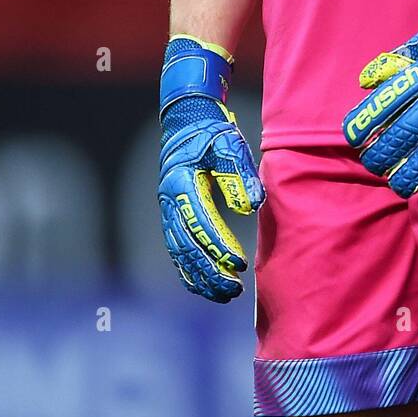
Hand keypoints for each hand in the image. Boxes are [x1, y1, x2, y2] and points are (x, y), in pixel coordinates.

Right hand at [158, 36, 265, 301]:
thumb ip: (239, 173)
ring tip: (225, 295)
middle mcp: (169, 201)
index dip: (220, 246)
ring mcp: (167, 210)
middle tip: (234, 290)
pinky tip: (206, 287)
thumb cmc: (211, 131)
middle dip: (209, 271)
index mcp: (181, 183)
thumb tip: (249, 205)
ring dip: (200, 277)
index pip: (201, 223)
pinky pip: (177, 250)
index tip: (240, 264)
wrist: (185, 121)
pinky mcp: (172, 215)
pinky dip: (190, 271)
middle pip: (186, 246)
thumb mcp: (228, 143)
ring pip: (179, 254)